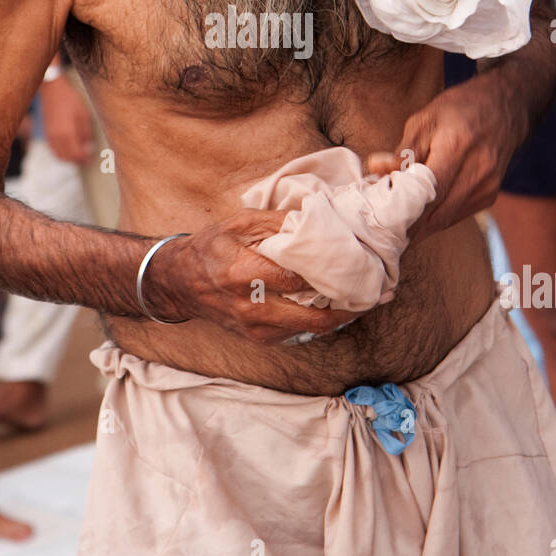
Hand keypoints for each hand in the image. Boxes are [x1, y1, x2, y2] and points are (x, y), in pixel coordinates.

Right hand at [40, 75, 95, 164]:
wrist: (53, 90)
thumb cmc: (70, 99)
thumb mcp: (84, 114)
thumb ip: (85, 133)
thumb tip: (88, 148)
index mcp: (67, 133)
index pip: (76, 154)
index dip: (85, 158)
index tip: (91, 158)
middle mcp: (57, 137)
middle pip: (67, 158)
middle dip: (77, 160)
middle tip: (86, 159)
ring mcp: (50, 136)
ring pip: (59, 155)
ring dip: (69, 159)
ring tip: (78, 155)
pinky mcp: (47, 133)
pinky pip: (53, 150)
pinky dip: (61, 153)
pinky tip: (68, 149)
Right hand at [140, 210, 354, 344]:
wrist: (179, 282)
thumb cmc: (211, 247)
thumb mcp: (239, 223)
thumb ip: (277, 222)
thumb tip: (317, 217)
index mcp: (244, 273)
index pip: (300, 278)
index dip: (333, 271)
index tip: (360, 263)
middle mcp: (250, 306)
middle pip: (312, 313)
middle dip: (347, 304)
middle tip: (376, 291)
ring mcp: (254, 327)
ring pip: (309, 328)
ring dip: (339, 316)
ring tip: (364, 299)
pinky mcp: (257, 338)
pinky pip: (298, 333)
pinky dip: (320, 322)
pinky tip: (336, 307)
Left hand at [365, 71, 524, 242]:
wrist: (503, 108)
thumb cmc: (458, 110)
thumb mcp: (424, 120)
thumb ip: (403, 151)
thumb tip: (376, 169)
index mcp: (457, 147)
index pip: (427, 191)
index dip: (402, 209)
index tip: (380, 219)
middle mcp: (477, 171)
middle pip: (436, 212)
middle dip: (407, 224)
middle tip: (382, 229)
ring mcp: (487, 187)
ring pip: (446, 219)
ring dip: (420, 225)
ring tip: (395, 223)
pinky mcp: (489, 196)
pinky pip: (456, 215)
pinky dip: (436, 218)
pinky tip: (419, 214)